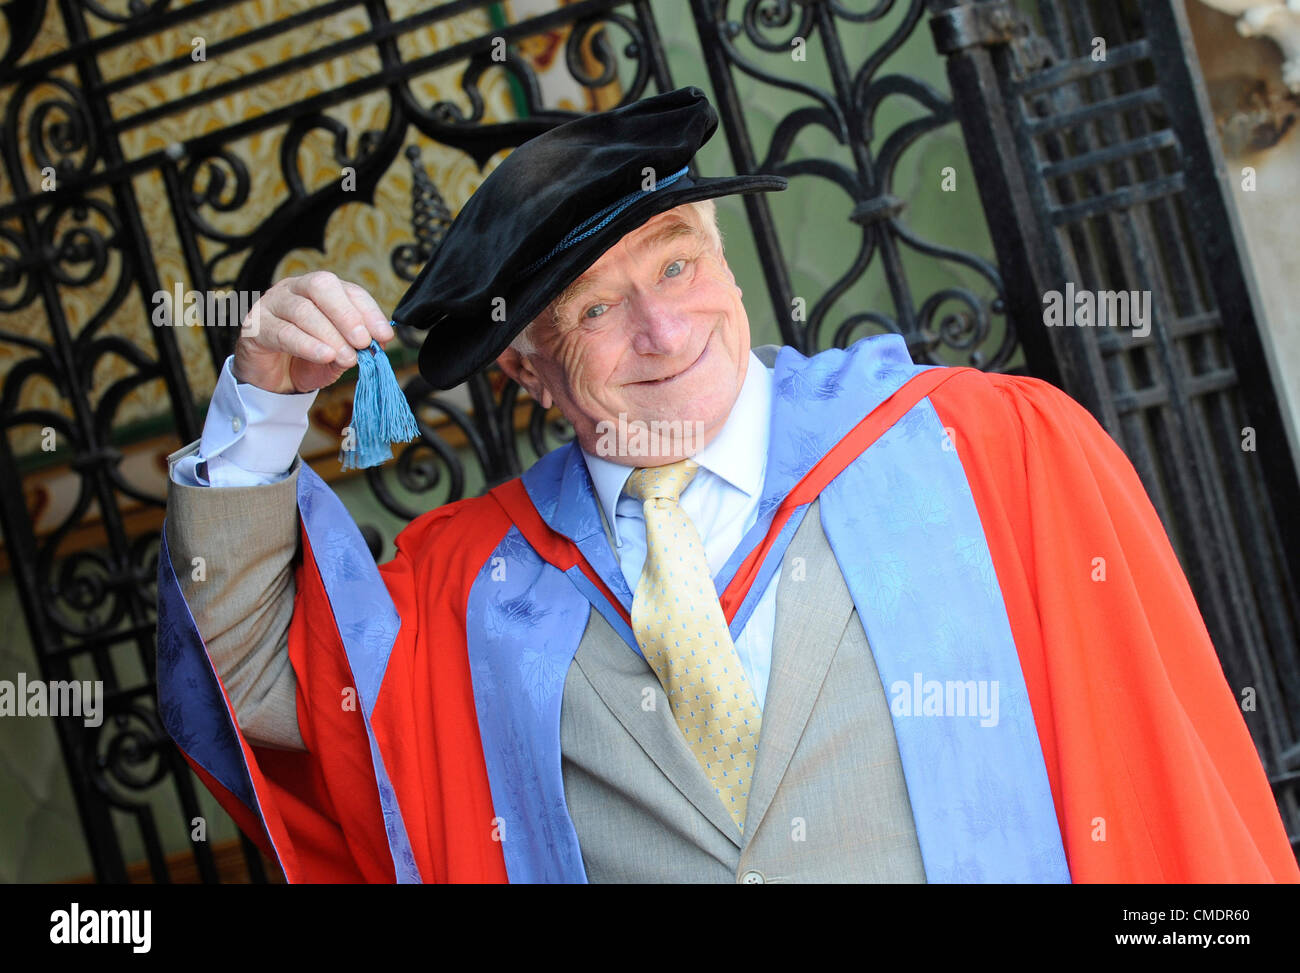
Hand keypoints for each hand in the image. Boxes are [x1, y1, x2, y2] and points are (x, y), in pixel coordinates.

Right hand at [233, 271, 395, 393]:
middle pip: (322, 287)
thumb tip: (379, 342)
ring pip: (303, 310)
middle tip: (363, 341)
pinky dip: (307, 345)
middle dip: (347, 315)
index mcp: (321, 291)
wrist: (273, 380)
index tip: (384, 335)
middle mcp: (295, 290)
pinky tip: (324, 356)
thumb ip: (355, 347)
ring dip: (330, 335)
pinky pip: (283, 332)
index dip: (369, 311)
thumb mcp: (338, 355)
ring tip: (347, 357)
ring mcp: (272, 304)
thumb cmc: (307, 360)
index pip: (349, 290)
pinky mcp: (255, 326)